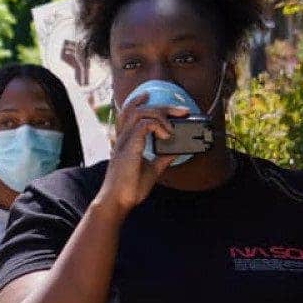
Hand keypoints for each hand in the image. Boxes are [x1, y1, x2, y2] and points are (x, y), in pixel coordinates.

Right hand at [94, 92, 187, 219]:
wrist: (119, 201)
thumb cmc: (130, 188)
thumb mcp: (152, 170)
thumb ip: (162, 158)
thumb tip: (176, 150)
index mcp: (126, 141)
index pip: (130, 112)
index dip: (142, 101)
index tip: (157, 100)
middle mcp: (123, 138)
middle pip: (137, 108)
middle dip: (163, 106)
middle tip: (183, 110)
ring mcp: (124, 141)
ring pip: (139, 112)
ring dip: (161, 114)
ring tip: (173, 128)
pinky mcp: (129, 147)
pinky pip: (143, 124)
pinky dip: (158, 125)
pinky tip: (167, 136)